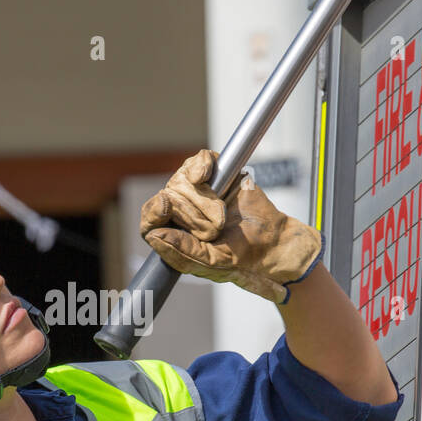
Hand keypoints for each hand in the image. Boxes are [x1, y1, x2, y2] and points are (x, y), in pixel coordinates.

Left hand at [140, 149, 323, 304]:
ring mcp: (197, 188)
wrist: (271, 240)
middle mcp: (181, 207)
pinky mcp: (216, 171)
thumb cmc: (240, 255)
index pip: (150, 217)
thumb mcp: (209, 261)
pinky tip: (207, 176)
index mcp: (174, 231)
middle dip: (191, 214)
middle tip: (215, 230)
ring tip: (222, 218)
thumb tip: (154, 235)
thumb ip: (181, 251)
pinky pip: (198, 159)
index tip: (164, 206)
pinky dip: (201, 165)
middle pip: (167, 197)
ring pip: (181, 180)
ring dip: (204, 201)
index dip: (153, 211)